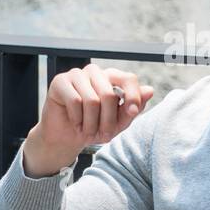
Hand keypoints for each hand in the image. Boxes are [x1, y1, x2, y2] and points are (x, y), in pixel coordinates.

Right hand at [22, 63, 154, 176]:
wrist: (67, 137)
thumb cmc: (95, 127)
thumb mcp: (119, 122)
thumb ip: (133, 107)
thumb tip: (150, 90)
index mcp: (112, 77)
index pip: (128, 78)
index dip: (133, 96)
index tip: (133, 113)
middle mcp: (95, 72)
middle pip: (109, 94)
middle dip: (108, 120)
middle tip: (105, 136)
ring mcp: (77, 74)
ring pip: (92, 100)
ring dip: (91, 123)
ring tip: (88, 131)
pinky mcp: (60, 81)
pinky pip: (75, 101)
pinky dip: (77, 119)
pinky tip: (76, 124)